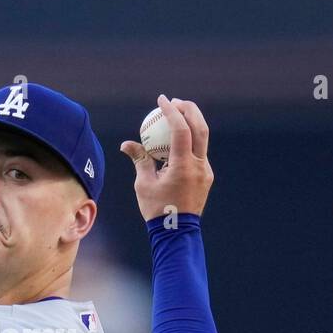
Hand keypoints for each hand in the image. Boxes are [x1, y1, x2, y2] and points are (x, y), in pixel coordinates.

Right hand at [120, 95, 213, 220]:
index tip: (162, 100)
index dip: (171, 111)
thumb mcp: (144, 184)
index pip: (180, 130)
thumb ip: (139, 159)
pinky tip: (178, 139)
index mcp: (183, 166)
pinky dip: (190, 140)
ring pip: (202, 139)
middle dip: (188, 110)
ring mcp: (205, 171)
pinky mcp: (206, 176)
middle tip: (175, 102)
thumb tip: (126, 144)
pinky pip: (199, 152)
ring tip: (176, 115)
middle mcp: (198, 166)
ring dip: (191, 123)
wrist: (176, 232)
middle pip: (200, 128)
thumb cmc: (157, 209)